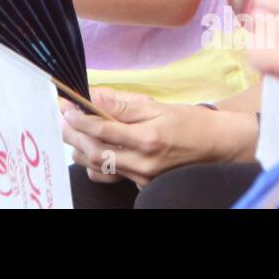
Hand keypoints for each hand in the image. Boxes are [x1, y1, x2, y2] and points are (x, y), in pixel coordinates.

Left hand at [59, 87, 251, 186]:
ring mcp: (143, 177)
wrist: (218, 147)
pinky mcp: (143, 184)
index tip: (64, 107)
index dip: (79, 118)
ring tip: (72, 132)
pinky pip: (111, 176)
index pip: (102, 129)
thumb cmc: (190, 122)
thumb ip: (123, 103)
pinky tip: (93, 150)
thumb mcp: (158, 105)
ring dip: (81, 149)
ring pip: (99, 166)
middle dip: (73, 134)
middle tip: (61, 120)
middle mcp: (143, 162)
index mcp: (147, 139)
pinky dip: (97, 164)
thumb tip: (93, 94)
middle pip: (95, 151)